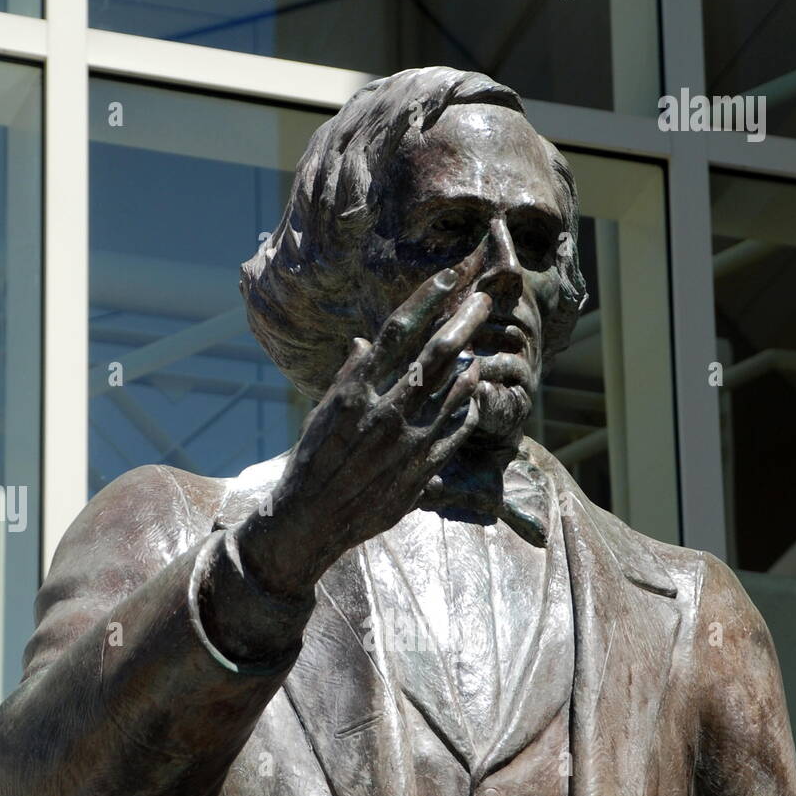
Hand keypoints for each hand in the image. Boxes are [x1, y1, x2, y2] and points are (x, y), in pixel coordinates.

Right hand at [236, 247, 490, 596]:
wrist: (312, 519)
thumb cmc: (313, 463)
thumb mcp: (322, 413)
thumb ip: (349, 377)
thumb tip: (365, 342)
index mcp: (356, 389)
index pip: (398, 331)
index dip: (427, 300)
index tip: (450, 276)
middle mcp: (385, 410)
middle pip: (436, 354)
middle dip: (463, 321)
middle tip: (483, 300)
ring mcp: (408, 440)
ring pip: (454, 390)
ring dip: (469, 366)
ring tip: (478, 351)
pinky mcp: (423, 468)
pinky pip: (457, 429)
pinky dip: (466, 408)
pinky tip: (471, 396)